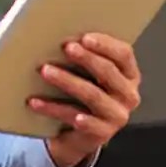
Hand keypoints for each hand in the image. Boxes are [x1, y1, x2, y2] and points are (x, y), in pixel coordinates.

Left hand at [29, 33, 141, 166]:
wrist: (77, 133)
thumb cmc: (82, 94)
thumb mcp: (88, 73)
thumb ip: (83, 55)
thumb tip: (58, 32)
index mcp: (129, 75)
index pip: (124, 54)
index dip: (106, 44)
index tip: (85, 37)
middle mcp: (128, 95)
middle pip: (108, 72)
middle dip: (86, 58)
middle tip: (66, 47)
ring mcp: (116, 116)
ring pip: (92, 94)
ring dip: (67, 80)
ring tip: (45, 70)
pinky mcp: (101, 134)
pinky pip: (75, 118)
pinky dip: (53, 109)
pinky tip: (36, 102)